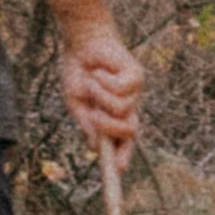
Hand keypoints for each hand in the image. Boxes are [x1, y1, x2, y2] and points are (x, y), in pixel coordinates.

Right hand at [60, 21, 145, 157]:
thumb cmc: (79, 72)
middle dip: (109, 127)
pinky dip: (104, 81)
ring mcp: (135, 93)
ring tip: (93, 80)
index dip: (122, 157)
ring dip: (100, 95)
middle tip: (94, 114)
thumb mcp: (77, 102)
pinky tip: (101, 70)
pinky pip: (121, 89)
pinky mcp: (137, 76)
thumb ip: (87, 123)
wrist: (82, 42)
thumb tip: (94, 147)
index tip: (119, 172)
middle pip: (129, 132)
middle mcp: (128, 108)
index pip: (122, 142)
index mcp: (113, 118)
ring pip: (122, 109)